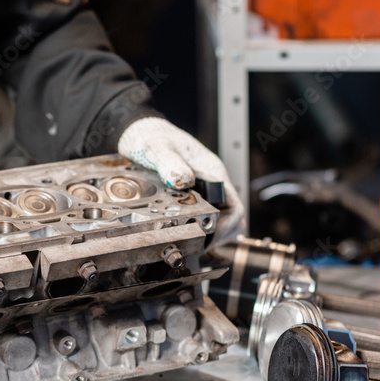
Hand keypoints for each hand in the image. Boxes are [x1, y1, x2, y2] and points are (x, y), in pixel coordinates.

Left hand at [118, 116, 245, 244]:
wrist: (144, 133)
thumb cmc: (154, 137)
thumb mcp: (158, 148)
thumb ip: (169, 163)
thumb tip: (181, 182)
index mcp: (214, 174)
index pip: (235, 209)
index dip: (224, 229)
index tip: (205, 240)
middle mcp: (214, 184)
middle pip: (232, 220)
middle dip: (218, 237)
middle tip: (196, 248)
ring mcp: (205, 191)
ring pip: (222, 221)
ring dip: (211, 235)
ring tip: (190, 244)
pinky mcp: (194, 196)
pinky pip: (206, 217)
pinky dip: (199, 229)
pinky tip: (182, 234)